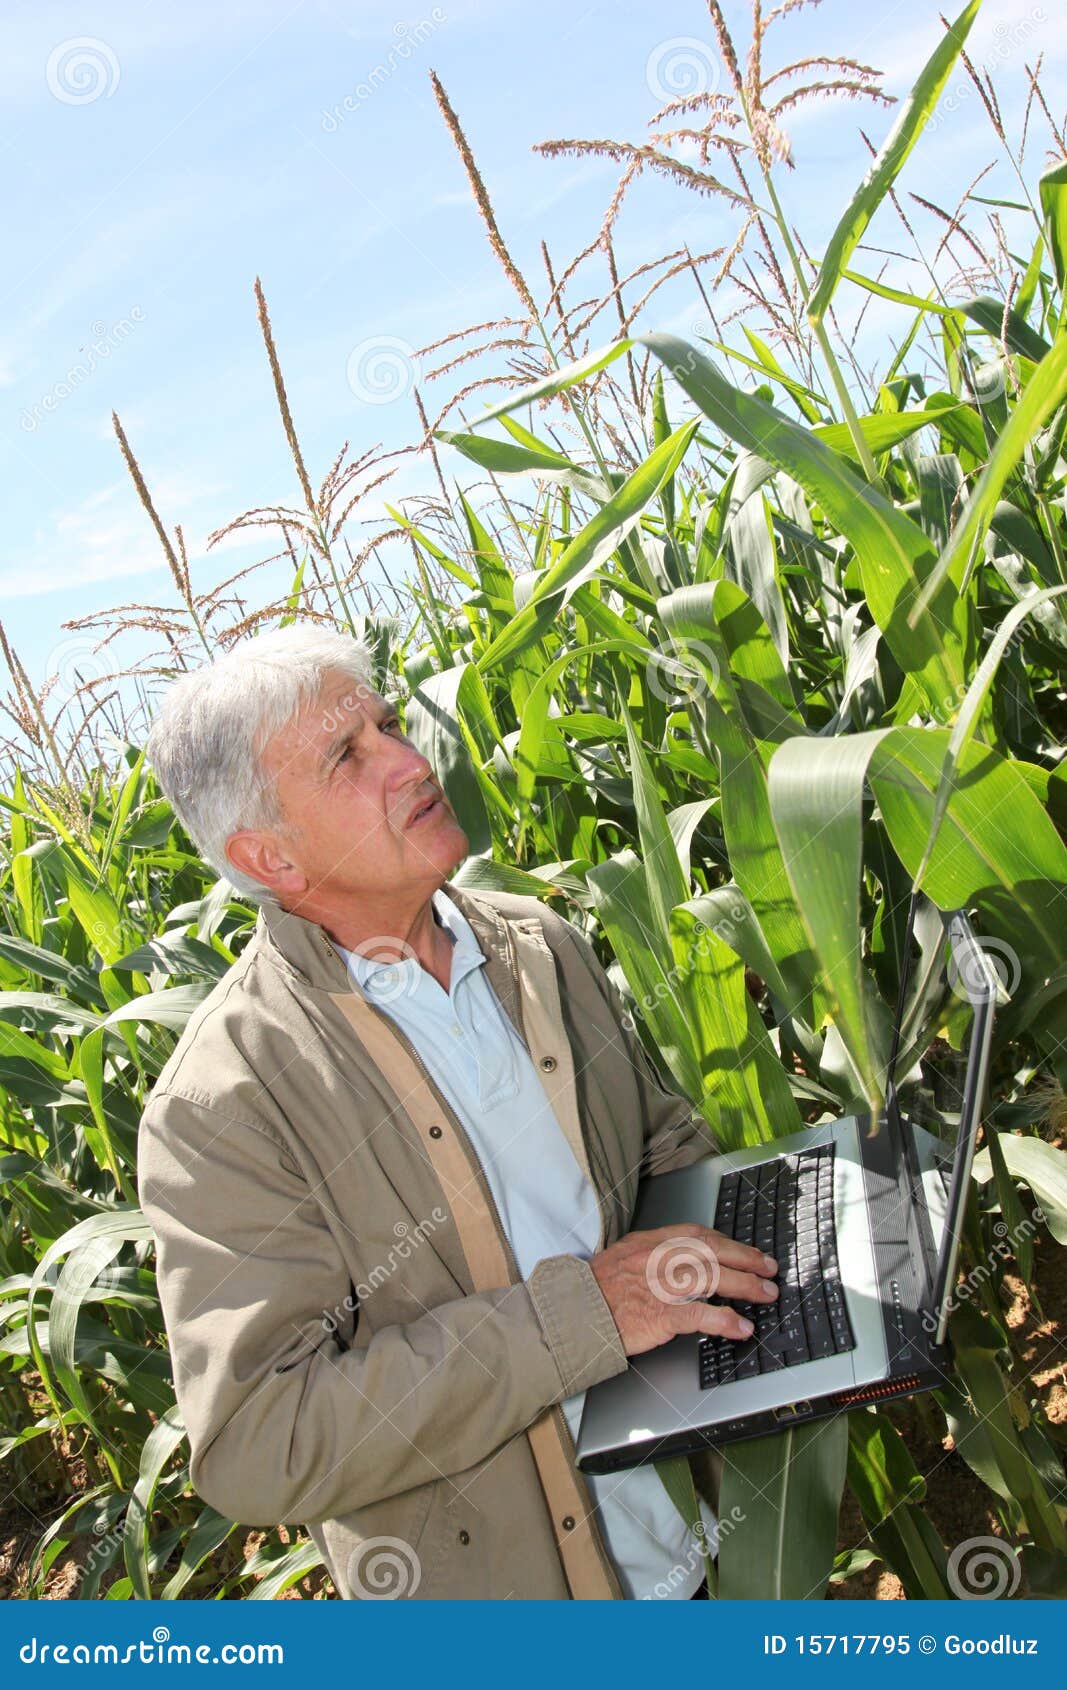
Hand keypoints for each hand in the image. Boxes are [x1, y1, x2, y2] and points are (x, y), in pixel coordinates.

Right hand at [588, 1222, 778, 1357]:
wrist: (574, 1313)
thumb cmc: (597, 1290)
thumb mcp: (624, 1257)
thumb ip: (653, 1254)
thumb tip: (685, 1260)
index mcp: (650, 1241)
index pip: (698, 1234)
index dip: (727, 1241)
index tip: (746, 1250)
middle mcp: (659, 1258)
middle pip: (713, 1251)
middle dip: (746, 1258)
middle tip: (768, 1268)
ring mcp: (660, 1285)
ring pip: (714, 1278)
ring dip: (745, 1286)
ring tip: (766, 1294)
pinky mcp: (660, 1314)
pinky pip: (701, 1315)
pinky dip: (726, 1320)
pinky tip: (742, 1326)